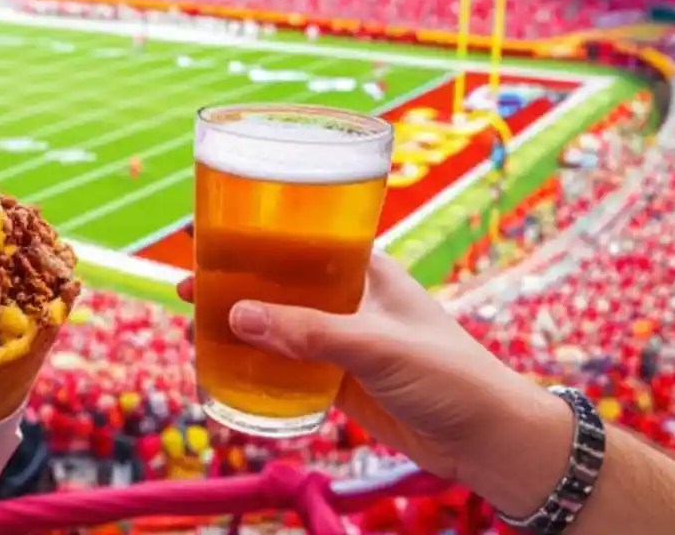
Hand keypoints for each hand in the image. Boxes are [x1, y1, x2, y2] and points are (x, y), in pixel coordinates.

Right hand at [180, 251, 571, 514]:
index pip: (302, 238)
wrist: (488, 440)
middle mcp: (349, 297)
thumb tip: (236, 317)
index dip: (255, 235)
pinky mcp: (339, 379)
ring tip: (193, 324)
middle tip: (186, 284)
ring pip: (278, 323)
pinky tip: (225, 365)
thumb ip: (309, 332)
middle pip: (280, 280)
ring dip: (240, 323)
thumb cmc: (449, 374)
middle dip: (235, 280)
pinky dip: (256, 364)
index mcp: (365, 268)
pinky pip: (287, 365)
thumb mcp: (376, 345)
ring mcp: (342, 339)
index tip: (210, 235)